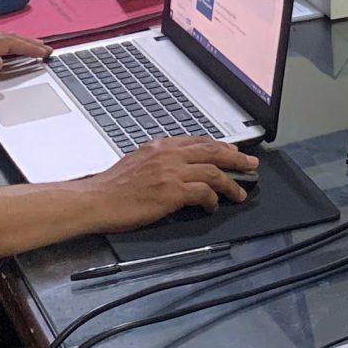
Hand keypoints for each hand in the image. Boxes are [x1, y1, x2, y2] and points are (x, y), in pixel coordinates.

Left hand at [0, 33, 46, 101]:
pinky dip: (7, 44)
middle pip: (6, 37)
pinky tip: (9, 50)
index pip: (6, 43)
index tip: (44, 52)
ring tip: (34, 47)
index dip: (27, 47)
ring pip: (0, 38)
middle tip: (47, 49)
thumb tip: (0, 60)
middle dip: (28, 42)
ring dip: (19, 42)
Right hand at [78, 136, 257, 227]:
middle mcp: (169, 155)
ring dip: (231, 183)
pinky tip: (214, 206)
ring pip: (213, 172)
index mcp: (161, 146)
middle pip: (213, 151)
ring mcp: (171, 172)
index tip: (232, 152)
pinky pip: (204, 193)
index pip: (199, 141)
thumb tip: (176, 166)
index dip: (220, 147)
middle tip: (251, 164)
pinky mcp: (172, 192)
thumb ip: (158, 159)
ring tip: (240, 192)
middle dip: (236, 158)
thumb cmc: (111, 186)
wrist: (96, 200)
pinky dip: (213, 200)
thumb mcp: (136, 161)